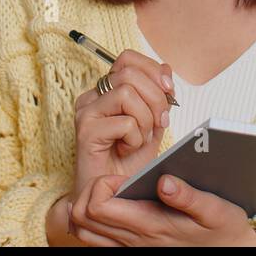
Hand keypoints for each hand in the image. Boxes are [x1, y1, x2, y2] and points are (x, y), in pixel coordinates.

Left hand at [67, 173, 255, 246]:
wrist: (230, 252)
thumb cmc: (222, 229)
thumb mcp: (215, 209)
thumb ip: (188, 196)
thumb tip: (164, 181)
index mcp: (150, 225)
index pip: (98, 206)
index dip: (102, 184)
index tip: (123, 176)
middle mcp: (134, 239)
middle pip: (82, 217)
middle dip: (88, 191)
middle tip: (113, 180)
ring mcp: (130, 247)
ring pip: (84, 230)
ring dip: (87, 206)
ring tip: (110, 190)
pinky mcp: (132, 249)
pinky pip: (96, 239)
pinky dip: (94, 221)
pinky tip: (113, 205)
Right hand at [72, 50, 176, 202]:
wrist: (112, 196)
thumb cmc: (128, 162)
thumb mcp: (151, 124)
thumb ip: (157, 96)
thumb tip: (166, 69)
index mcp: (106, 91)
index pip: (127, 59)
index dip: (152, 69)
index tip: (169, 90)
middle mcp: (91, 97)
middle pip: (130, 73)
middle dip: (156, 97)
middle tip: (159, 123)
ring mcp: (86, 112)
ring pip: (126, 94)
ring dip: (145, 119)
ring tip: (140, 139)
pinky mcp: (85, 132)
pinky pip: (124, 122)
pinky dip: (135, 138)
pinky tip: (128, 150)